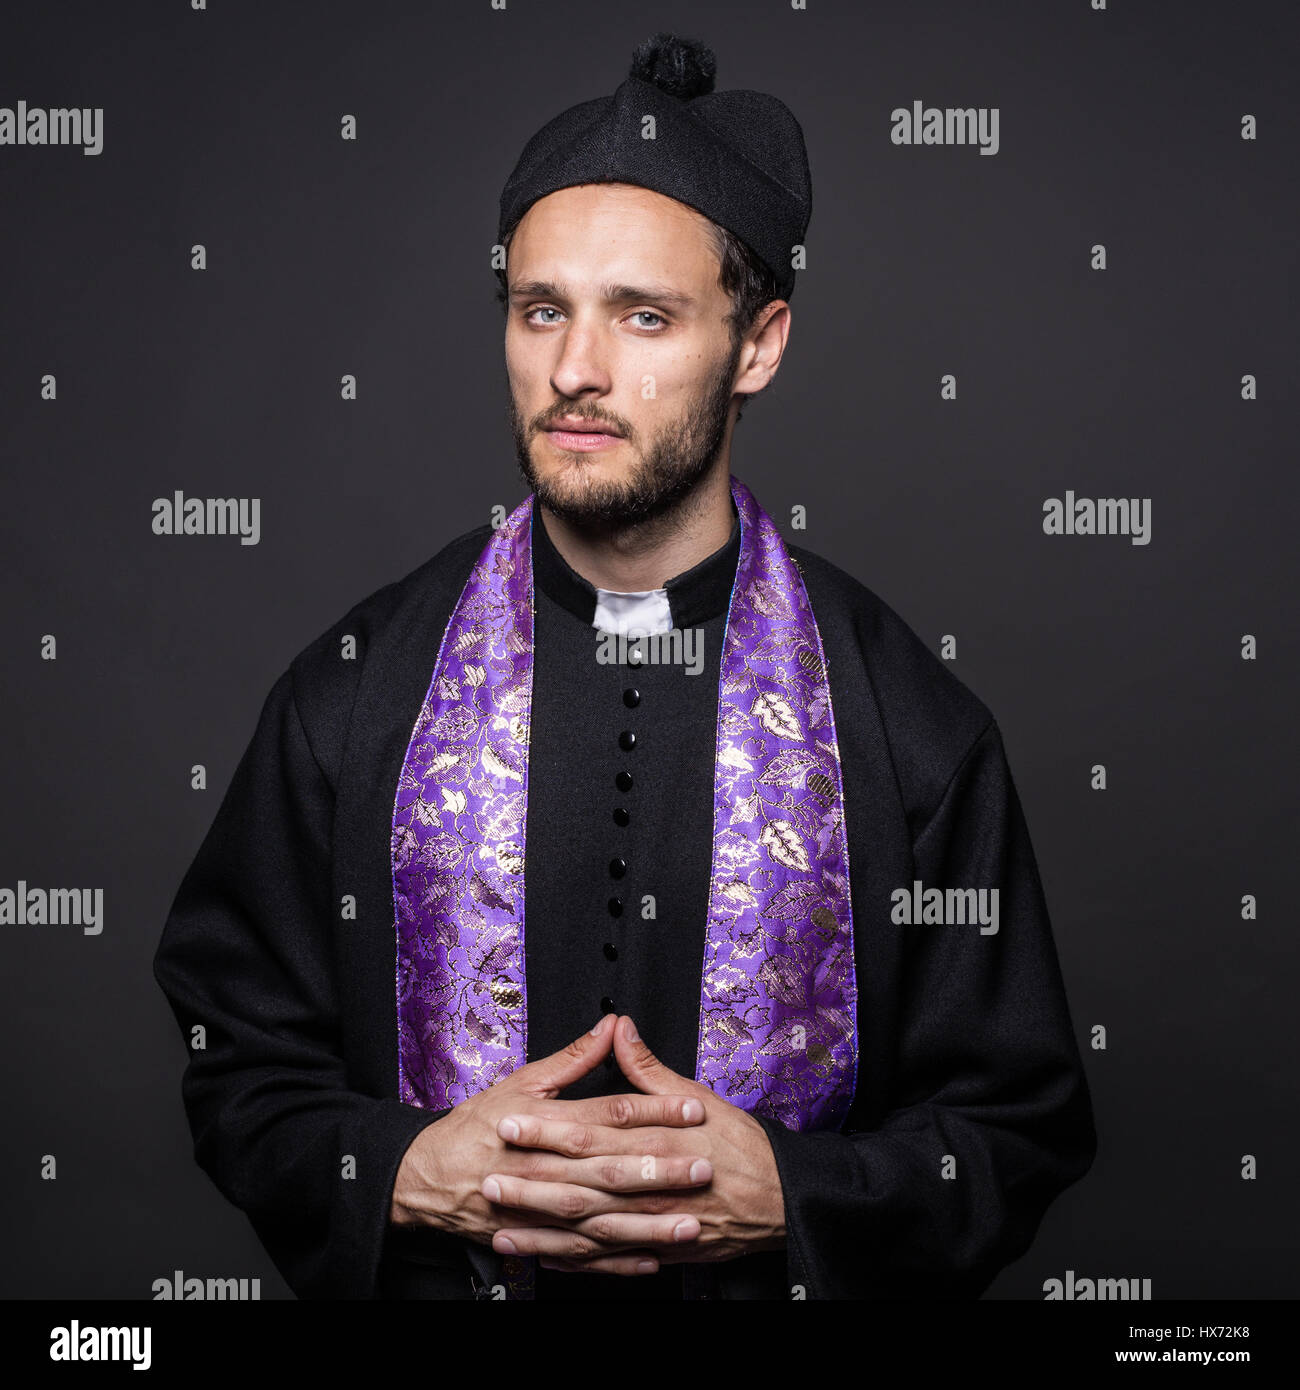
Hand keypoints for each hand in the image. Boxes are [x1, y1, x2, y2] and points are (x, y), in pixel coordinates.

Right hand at [389, 1014, 711, 1267]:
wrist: (427, 1177)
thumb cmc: (475, 1126)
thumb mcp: (522, 1081)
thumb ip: (573, 1058)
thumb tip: (612, 1026)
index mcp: (542, 1123)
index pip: (606, 1113)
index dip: (652, 1109)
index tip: (692, 1107)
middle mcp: (542, 1167)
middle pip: (608, 1169)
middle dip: (659, 1170)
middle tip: (703, 1167)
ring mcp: (537, 1210)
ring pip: (599, 1220)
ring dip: (646, 1224)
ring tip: (689, 1223)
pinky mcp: (535, 1239)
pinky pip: (580, 1256)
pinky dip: (615, 1262)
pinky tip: (651, 1259)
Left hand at [490, 1016, 786, 1273]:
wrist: (782, 1201)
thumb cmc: (741, 1147)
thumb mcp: (697, 1095)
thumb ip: (649, 1068)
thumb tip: (618, 1028)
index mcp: (654, 1140)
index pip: (589, 1131)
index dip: (546, 1128)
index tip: (509, 1121)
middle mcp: (649, 1184)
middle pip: (580, 1183)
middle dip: (532, 1182)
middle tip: (489, 1177)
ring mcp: (653, 1224)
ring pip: (587, 1229)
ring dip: (543, 1228)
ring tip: (501, 1225)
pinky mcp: (658, 1251)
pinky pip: (609, 1261)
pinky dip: (575, 1261)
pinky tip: (544, 1258)